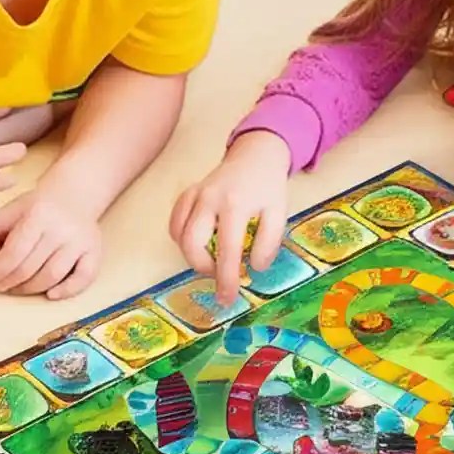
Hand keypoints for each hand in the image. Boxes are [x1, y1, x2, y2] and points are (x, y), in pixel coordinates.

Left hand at [0, 187, 101, 299]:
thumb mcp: (6, 216)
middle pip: (32, 266)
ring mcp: (80, 242)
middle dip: (10, 282)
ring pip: (53, 275)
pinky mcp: (94, 252)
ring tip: (15, 289)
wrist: (75, 194)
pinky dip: (68, 290)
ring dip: (30, 289)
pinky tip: (51, 295)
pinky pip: (84, 277)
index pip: (16, 251)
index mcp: (37, 215)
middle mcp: (61, 229)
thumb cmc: (36, 208)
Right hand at [170, 131, 290, 305]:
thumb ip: (269, 242)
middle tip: (220, 276)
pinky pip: (174, 223)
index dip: (226, 278)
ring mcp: (194, 195)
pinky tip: (200, 243)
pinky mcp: (186, 194)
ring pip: (179, 235)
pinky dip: (182, 239)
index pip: (227, 250)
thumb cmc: (268, 187)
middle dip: (203, 268)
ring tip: (214, 259)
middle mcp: (209, 199)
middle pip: (192, 243)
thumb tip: (254, 267)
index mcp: (235, 204)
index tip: (227, 298)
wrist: (255, 155)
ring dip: (193, 255)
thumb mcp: (279, 213)